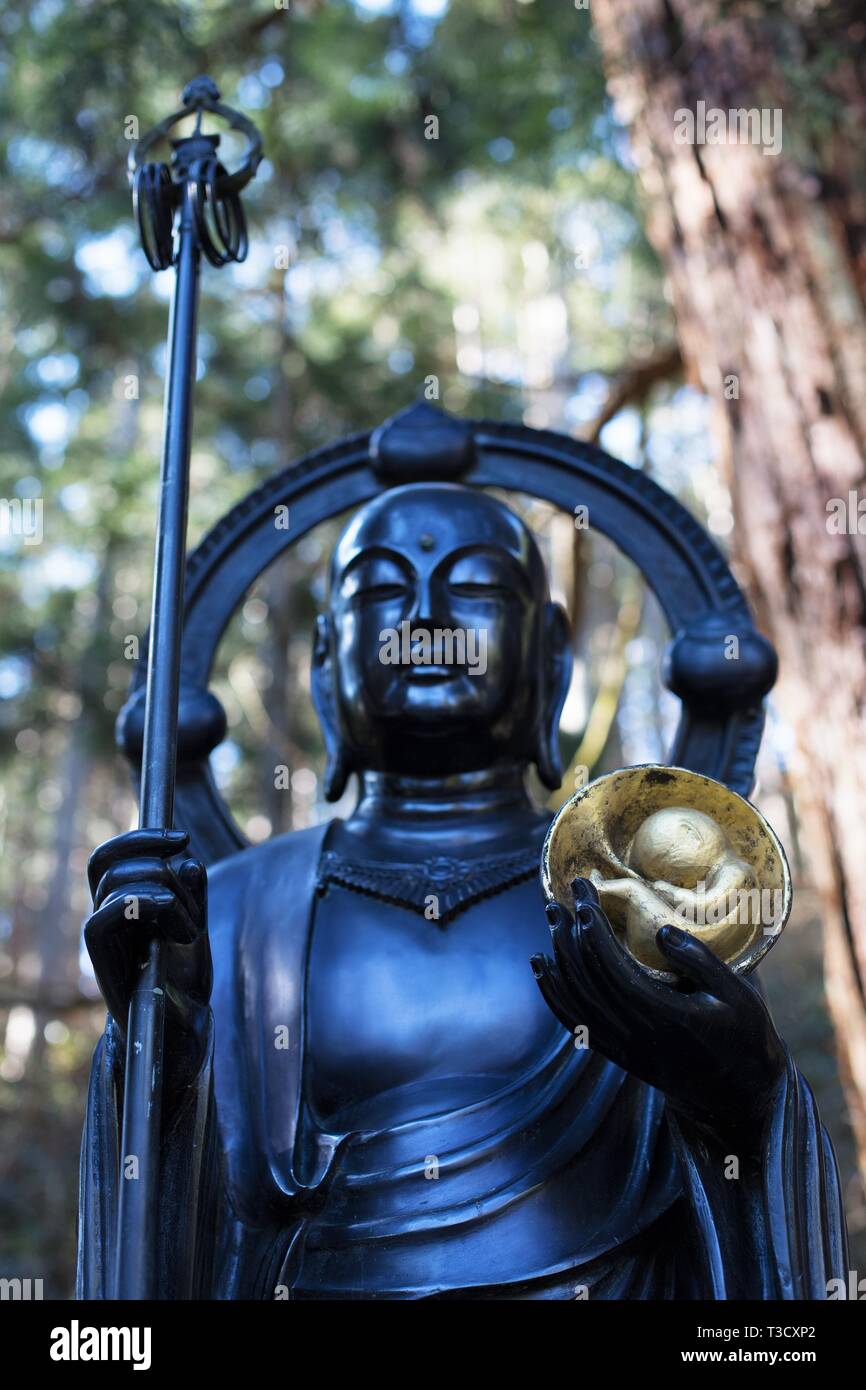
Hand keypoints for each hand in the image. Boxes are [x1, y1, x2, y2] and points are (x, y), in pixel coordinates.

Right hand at [85, 829, 211, 1089]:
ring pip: (112, 884)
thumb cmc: (185, 975)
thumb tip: (186, 862)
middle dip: (154, 859)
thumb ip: (191, 890)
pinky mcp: (102, 963)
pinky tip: (179, 927)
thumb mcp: (195, 921)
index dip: (140, 838)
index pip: (111, 855)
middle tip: (189, 883)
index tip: (183, 838)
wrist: (182, 1025)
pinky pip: (100, 919)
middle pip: (107, 861)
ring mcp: (102, 938)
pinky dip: (143, 906)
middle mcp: (106, 914)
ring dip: (163, 891)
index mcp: (123, 899)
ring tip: (190, 925)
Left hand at [531, 878, 785, 1139]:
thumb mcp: (738, 996)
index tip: (584, 896)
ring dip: (558, 956)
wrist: (738, 1095)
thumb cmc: (744, 1036)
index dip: (593, 930)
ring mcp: (623, 1048)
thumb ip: (701, 962)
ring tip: (552, 917)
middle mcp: (637, 1035)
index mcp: (667, 1017)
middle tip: (562, 895)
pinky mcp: (617, 1055)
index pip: (613, 968)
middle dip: (570, 933)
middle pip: (587, 979)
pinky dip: (553, 993)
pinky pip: (575, 1022)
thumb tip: (660, 930)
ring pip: (576, 999)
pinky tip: (542, 967)